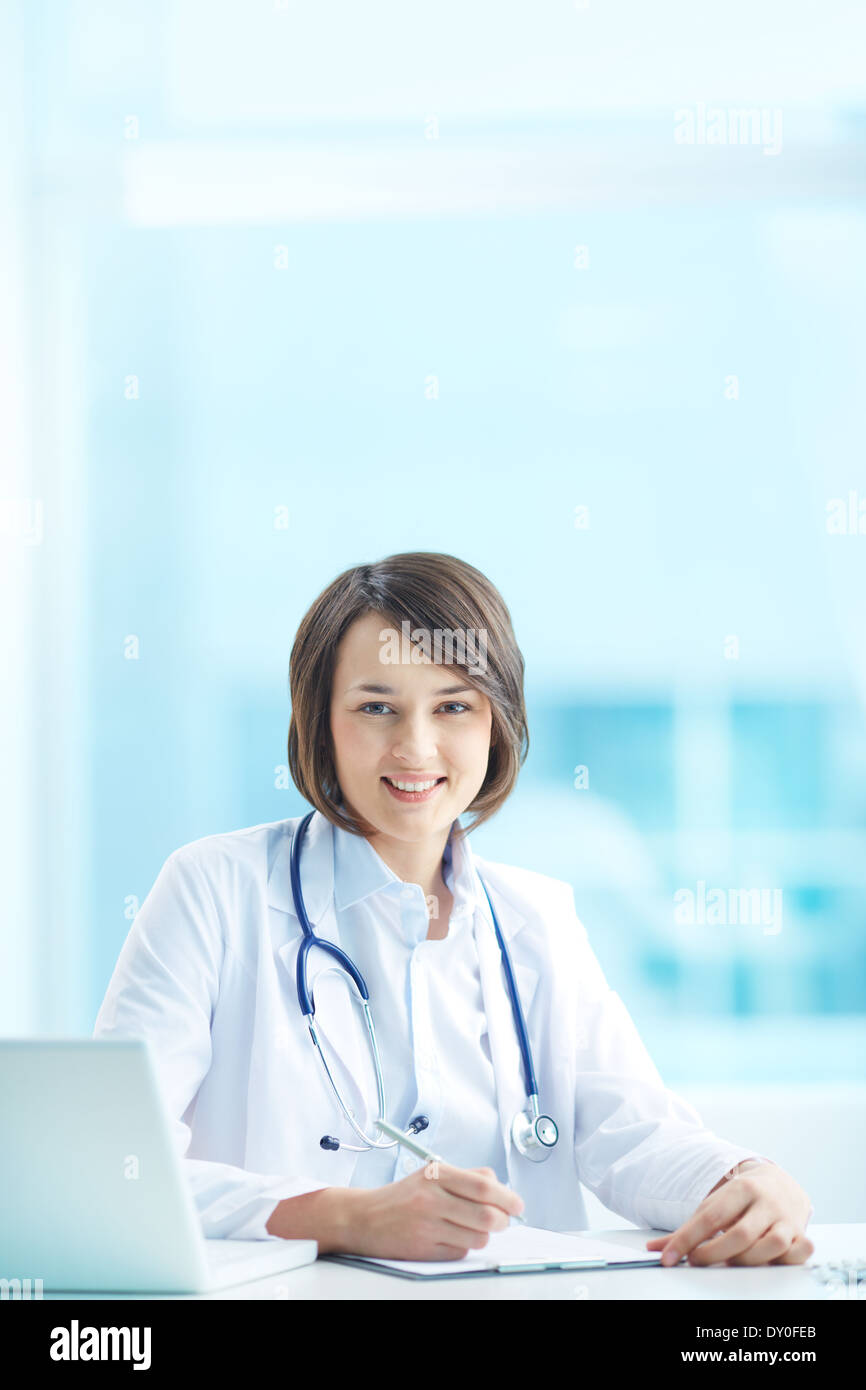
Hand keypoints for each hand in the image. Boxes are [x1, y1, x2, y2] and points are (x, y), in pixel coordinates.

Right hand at [337, 1162, 524, 1260]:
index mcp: (436, 1175)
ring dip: (483, 1235)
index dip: (507, 1197)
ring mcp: (427, 1226)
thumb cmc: (402, 1196)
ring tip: (472, 1228)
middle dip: (503, 1221)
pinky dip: (462, 1247)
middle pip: (486, 1215)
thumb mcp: (431, 1174)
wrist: (364, 1218)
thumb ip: (466, 1177)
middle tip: (504, 1220)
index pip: (484, 1186)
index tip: (517, 1205)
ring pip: (477, 1237)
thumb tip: (501, 1187)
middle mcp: (431, 1199)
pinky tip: (450, 1238)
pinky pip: (460, 1252)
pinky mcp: (423, 1250)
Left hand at [645, 1163, 813, 1266]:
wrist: (781, 1183)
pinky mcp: (802, 1234)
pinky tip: (770, 1261)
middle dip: (714, 1253)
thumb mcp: (715, 1204)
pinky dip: (788, 1259)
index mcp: (741, 1188)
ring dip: (748, 1260)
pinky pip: (802, 1250)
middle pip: (740, 1234)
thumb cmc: (741, 1200)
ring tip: (731, 1262)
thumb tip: (654, 1248)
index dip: (687, 1239)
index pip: (710, 1217)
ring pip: (771, 1244)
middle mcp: (766, 1202)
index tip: (668, 1258)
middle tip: (696, 1261)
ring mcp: (786, 1219)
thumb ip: (688, 1228)